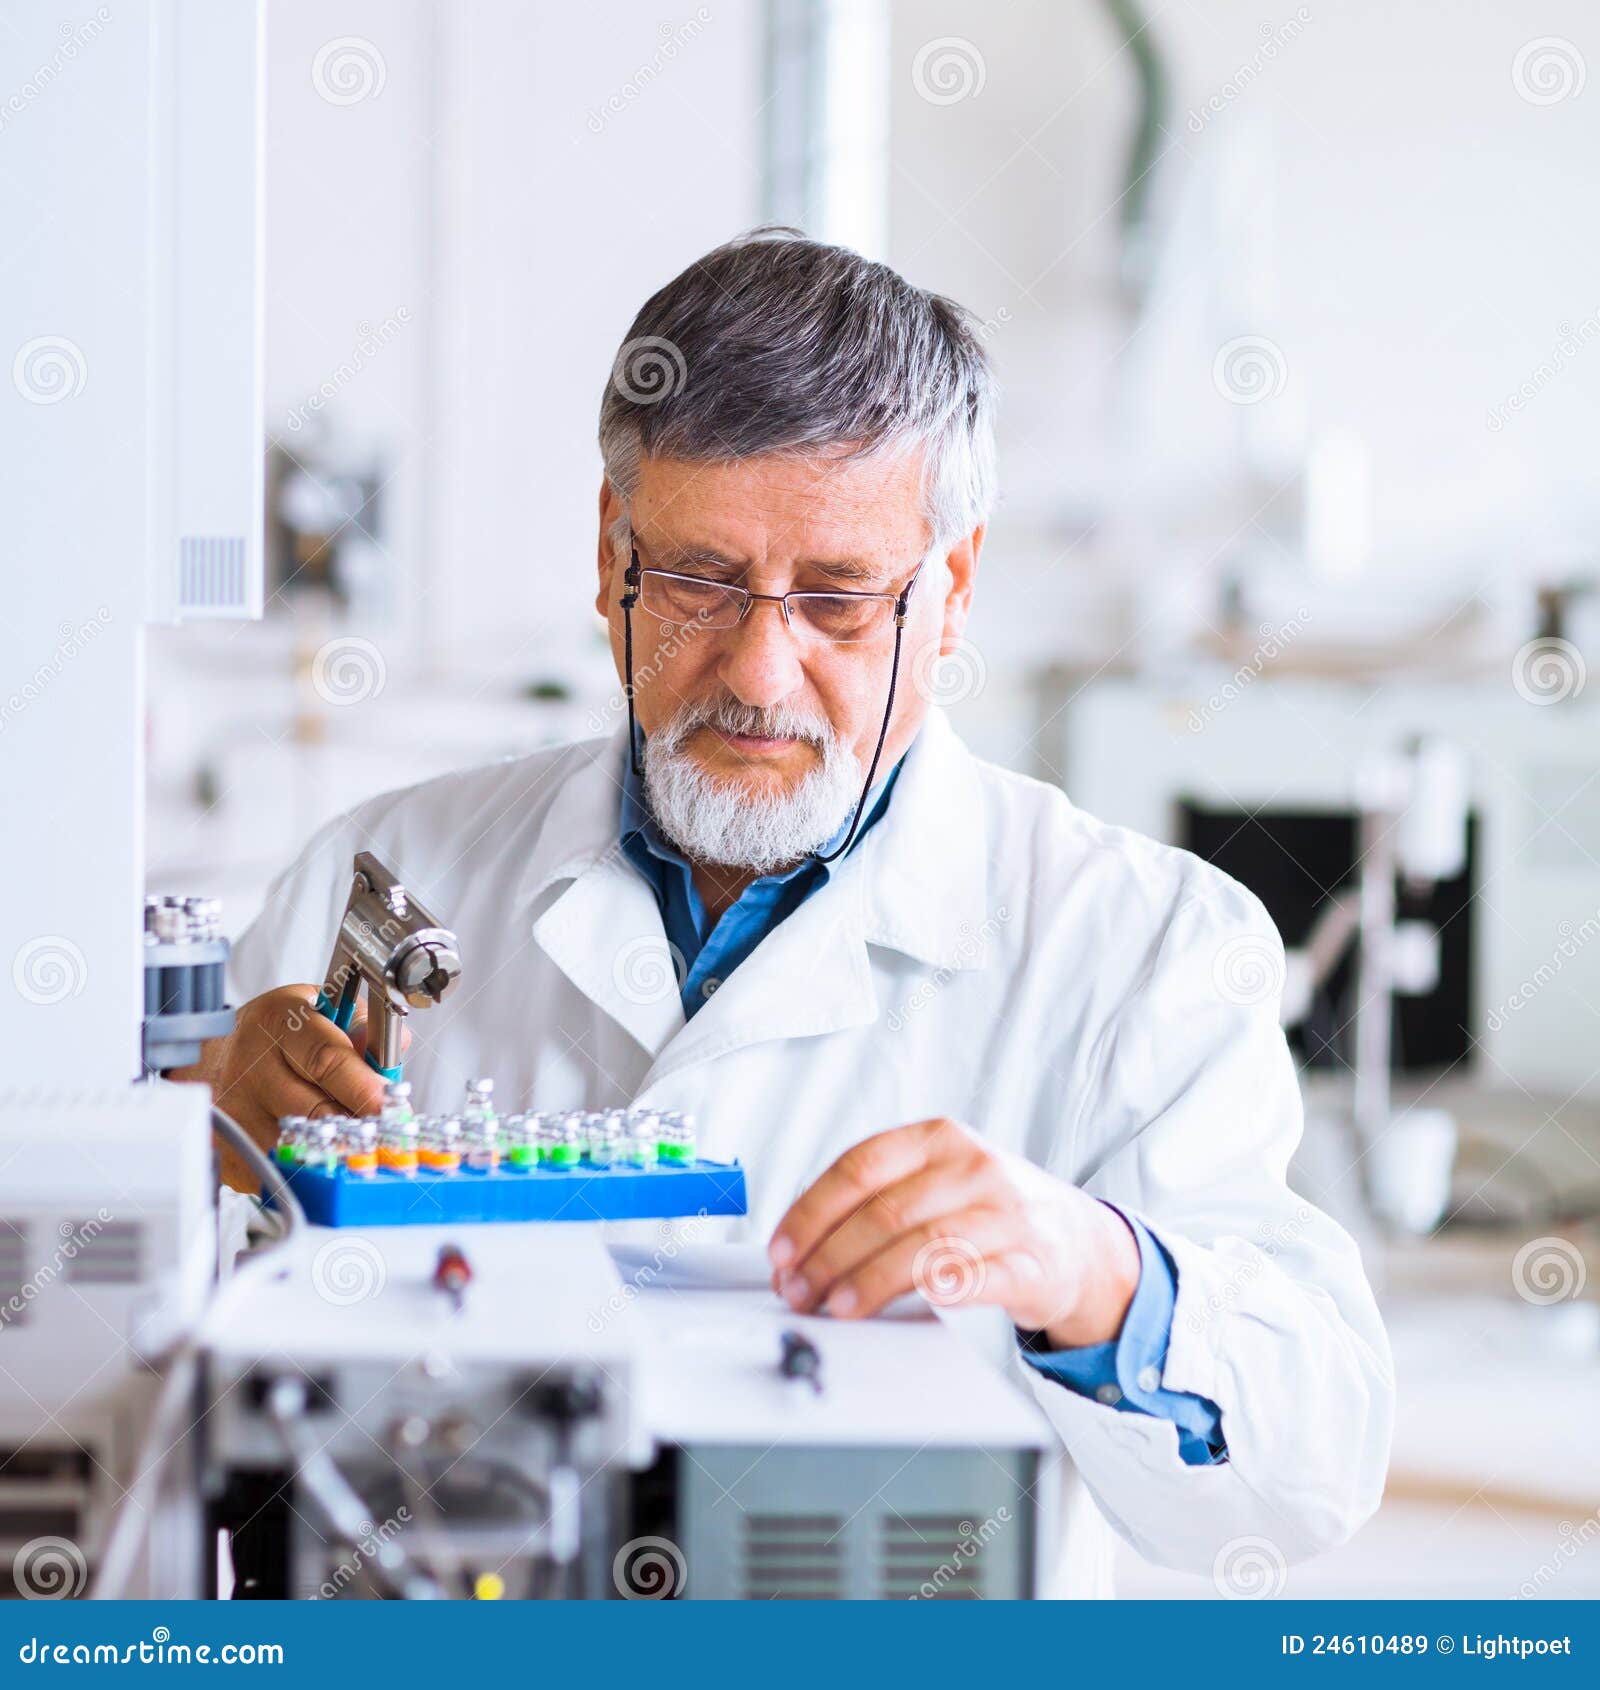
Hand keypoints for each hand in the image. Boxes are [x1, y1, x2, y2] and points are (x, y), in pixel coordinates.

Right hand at [172, 985, 408, 1189]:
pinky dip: (309, 1169)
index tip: (392, 1109)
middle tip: (386, 1137)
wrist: (206, 1059)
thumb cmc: (276, 1035)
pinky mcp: (229, 1152)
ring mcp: (236, 1113)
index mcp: (280, 1023)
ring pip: (300, 1147)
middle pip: (316, 1111)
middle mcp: (252, 1066)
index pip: (327, 1060)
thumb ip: (361, 1024)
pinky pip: (280, 1171)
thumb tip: (390, 1054)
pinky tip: (320, 1156)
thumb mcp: (318, 1008)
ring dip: (336, 1152)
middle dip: (358, 1128)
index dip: (365, 1089)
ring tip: (357, 1147)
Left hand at [767, 1118, 1140, 1348]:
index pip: (859, 1167)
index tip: (781, 1252)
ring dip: (870, 1280)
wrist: (1078, 1242)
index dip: (811, 1212)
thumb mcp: (938, 1181)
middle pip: (884, 1210)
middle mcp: (973, 1167)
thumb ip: (877, 1201)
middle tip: (798, 1292)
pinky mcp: (1033, 1260)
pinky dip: (942, 1287)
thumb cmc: (990, 1211)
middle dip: (829, 1257)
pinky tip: (917, 1301)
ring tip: (837, 1307)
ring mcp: (1007, 1212)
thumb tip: (799, 1252)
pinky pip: (979, 1274)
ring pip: (924, 1244)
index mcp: (938, 1139)